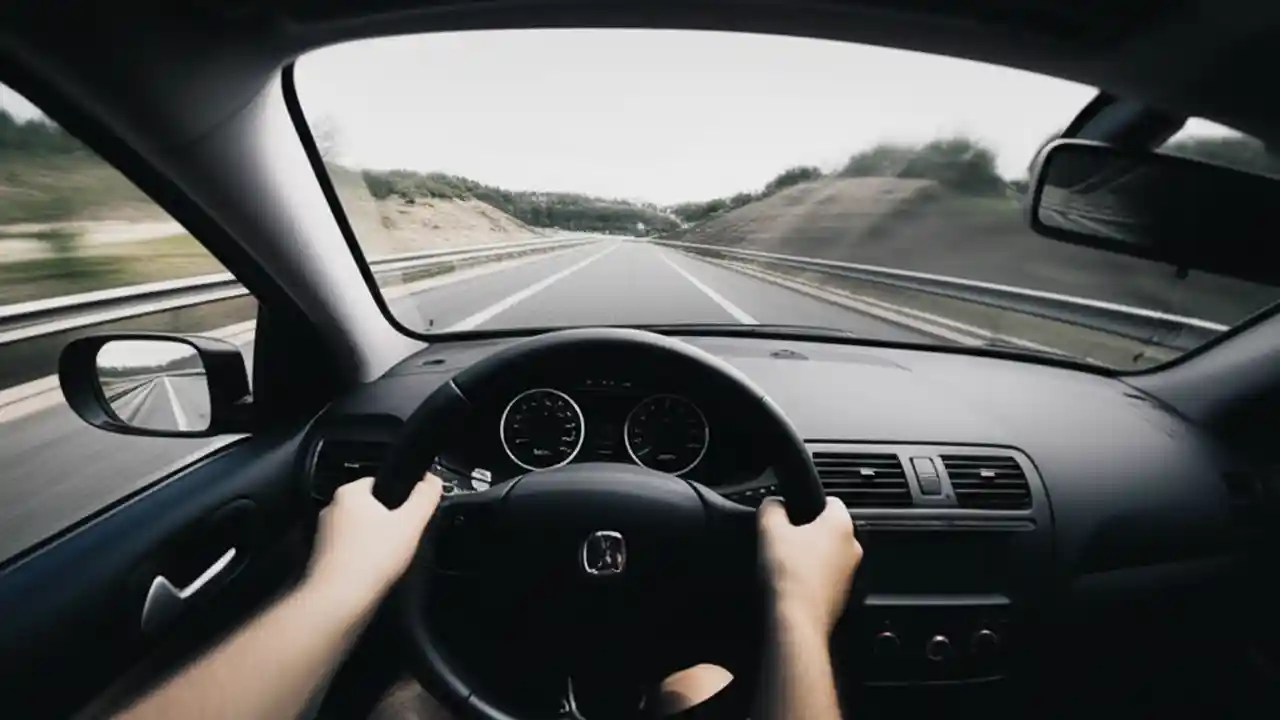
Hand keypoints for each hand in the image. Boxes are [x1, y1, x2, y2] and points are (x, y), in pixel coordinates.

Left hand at [305, 474, 442, 614]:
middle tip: (403, 537)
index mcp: (349, 493)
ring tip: (390, 557)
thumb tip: (433, 479)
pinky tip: (374, 570)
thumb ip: (425, 497)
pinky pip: (350, 550)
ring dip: (375, 540)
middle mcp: (331, 509)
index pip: (379, 482)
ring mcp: (324, 535)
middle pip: (370, 508)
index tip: (410, 515)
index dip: (399, 496)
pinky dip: (363, 557)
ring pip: (360, 530)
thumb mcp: (410, 523)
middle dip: (387, 520)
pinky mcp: (322, 558)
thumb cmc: (374, 556)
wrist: (339, 600)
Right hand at [757, 496, 861, 636]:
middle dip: (806, 532)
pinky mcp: (842, 595)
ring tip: (785, 564)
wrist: (796, 620)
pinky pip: (826, 577)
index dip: (806, 502)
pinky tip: (792, 583)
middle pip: (828, 529)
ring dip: (809, 555)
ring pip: (827, 554)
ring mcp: (850, 573)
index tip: (789, 513)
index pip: (830, 500)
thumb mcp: (770, 529)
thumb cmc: (789, 574)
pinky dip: (811, 577)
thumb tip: (773, 504)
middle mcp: (853, 547)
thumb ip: (771, 507)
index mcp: (841, 525)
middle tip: (782, 539)